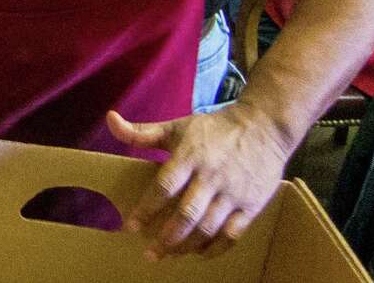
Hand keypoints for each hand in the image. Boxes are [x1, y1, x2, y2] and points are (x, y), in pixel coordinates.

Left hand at [106, 102, 291, 259]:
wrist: (263, 126)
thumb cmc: (213, 128)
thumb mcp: (176, 126)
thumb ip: (142, 132)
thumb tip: (110, 119)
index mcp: (190, 156)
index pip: (164, 186)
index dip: (146, 209)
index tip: (130, 226)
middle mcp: (211, 176)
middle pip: (186, 214)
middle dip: (166, 238)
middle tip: (150, 254)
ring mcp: (233, 193)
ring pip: (208, 227)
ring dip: (187, 245)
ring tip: (170, 255)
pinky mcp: (251, 205)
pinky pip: (233, 233)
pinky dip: (216, 248)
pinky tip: (200, 253)